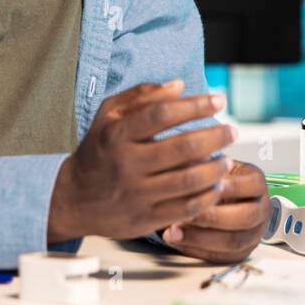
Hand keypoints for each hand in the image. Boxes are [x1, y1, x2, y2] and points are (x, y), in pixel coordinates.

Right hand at [46, 80, 234, 242]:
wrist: (72, 199)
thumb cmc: (99, 150)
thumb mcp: (108, 115)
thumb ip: (141, 96)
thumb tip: (179, 85)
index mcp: (117, 135)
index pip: (162, 114)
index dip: (195, 105)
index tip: (219, 100)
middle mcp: (127, 164)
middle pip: (182, 148)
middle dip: (215, 136)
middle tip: (232, 130)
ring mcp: (136, 194)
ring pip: (188, 180)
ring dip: (215, 168)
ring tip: (227, 159)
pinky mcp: (145, 219)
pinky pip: (185, 209)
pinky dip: (207, 197)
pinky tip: (216, 185)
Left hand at [161, 161, 270, 263]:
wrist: (214, 196)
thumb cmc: (210, 178)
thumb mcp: (210, 164)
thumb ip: (202, 164)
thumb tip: (186, 164)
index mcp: (257, 183)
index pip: (252, 185)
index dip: (230, 187)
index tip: (206, 185)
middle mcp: (261, 208)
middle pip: (246, 217)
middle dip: (212, 217)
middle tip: (185, 212)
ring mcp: (253, 233)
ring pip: (233, 242)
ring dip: (201, 237)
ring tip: (173, 231)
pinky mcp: (239, 252)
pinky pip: (221, 257)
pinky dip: (197, 250)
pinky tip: (177, 240)